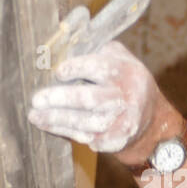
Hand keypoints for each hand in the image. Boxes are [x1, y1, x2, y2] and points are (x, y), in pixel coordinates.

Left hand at [28, 39, 160, 155]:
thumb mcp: (120, 58)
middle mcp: (126, 97)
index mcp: (126, 71)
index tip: (58, 72)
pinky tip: (50, 127)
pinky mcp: (116, 140)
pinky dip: (66, 132)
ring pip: (86, 123)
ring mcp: (123, 121)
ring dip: (57, 120)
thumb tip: (61, 47)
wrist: (151, 120)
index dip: (77, 68)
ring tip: (35, 116)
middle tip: (36, 100)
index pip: (101, 67)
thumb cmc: (125, 82)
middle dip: (60, 99)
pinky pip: (87, 138)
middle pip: (90, 99)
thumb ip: (97, 50)